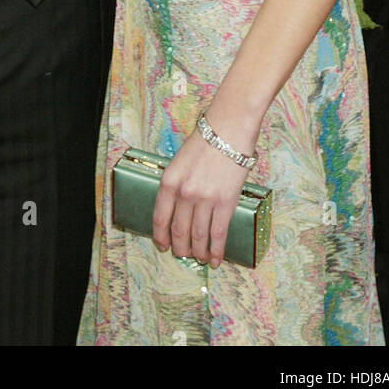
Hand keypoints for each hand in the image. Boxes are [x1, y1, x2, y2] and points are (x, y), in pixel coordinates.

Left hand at [152, 127, 252, 266]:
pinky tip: (215, 260)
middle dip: (179, 247)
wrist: (228, 129)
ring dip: (198, 252)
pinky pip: (218, 234)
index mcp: (169, 181)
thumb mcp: (180, 161)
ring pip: (198, 237)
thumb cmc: (206, 141)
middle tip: (183, 254)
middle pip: (178, 231)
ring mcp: (204, 200)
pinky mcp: (225, 203)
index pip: (160, 218)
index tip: (163, 246)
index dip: (160, 236)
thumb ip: (176, 184)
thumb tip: (178, 209)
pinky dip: (216, 251)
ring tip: (199, 258)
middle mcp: (184, 193)